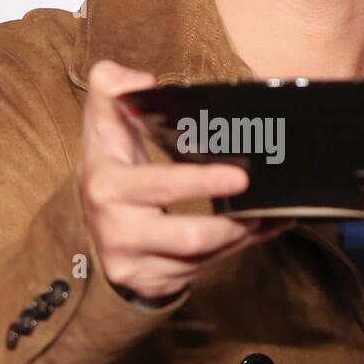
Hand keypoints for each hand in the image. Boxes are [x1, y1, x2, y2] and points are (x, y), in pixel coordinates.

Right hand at [78, 59, 292, 300]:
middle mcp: (116, 231)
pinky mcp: (151, 283)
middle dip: (234, 224)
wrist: (92, 223)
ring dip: (242, 238)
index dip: (202, 183)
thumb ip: (111, 87)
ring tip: (271, 216)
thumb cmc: (111, 164)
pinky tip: (259, 231)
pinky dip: (235, 250)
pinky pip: (202, 270)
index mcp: (107, 186)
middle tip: (265, 204)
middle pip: (189, 237)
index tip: (240, 176)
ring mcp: (133, 263)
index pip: (160, 186)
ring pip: (201, 259)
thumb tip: (141, 81)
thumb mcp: (102, 122)